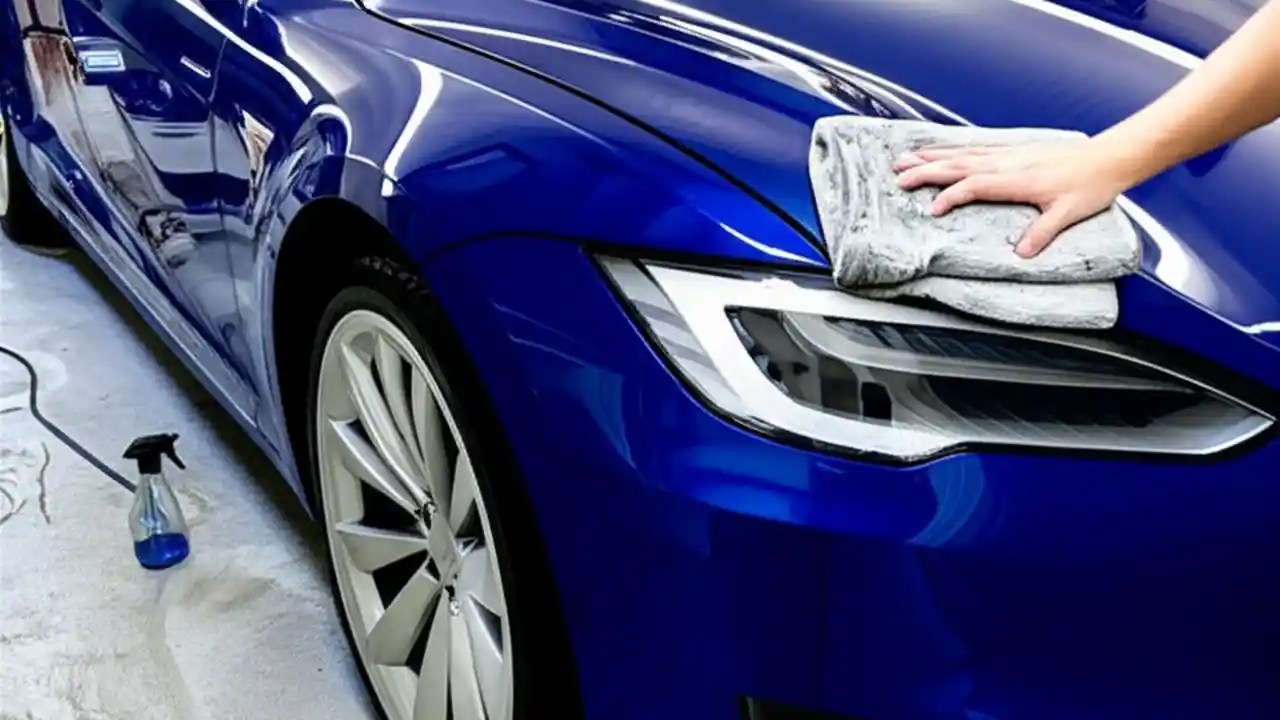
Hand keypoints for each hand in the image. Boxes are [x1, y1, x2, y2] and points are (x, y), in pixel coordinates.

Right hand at [893, 141, 1129, 256]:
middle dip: (925, 170)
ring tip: (905, 159)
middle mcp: (1008, 162)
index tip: (933, 210)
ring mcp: (1008, 154)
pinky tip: (939, 151)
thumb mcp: (1069, 213)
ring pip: (961, 153)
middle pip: (958, 164)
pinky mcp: (1012, 150)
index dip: (951, 197)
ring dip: (931, 156)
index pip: (974, 185)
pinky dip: (951, 148)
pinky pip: (973, 148)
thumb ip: (1042, 233)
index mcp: (1017, 179)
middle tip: (898, 176)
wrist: (1110, 157)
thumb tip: (1021, 253)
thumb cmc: (1091, 184)